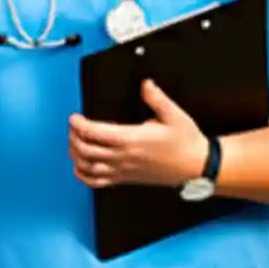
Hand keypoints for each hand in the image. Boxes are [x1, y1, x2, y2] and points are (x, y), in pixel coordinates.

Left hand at [68, 79, 207, 187]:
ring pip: (88, 167)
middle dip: (73, 137)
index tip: (75, 117)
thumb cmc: (185, 143)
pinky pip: (98, 182)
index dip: (79, 125)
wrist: (196, 166)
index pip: (95, 133)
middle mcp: (124, 157)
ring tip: (73, 142)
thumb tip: (146, 85)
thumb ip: (157, 98)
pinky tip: (80, 167)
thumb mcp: (174, 115)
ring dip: (75, 155)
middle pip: (86, 150)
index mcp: (132, 139)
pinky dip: (84, 176)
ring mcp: (123, 170)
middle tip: (73, 127)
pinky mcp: (126, 179)